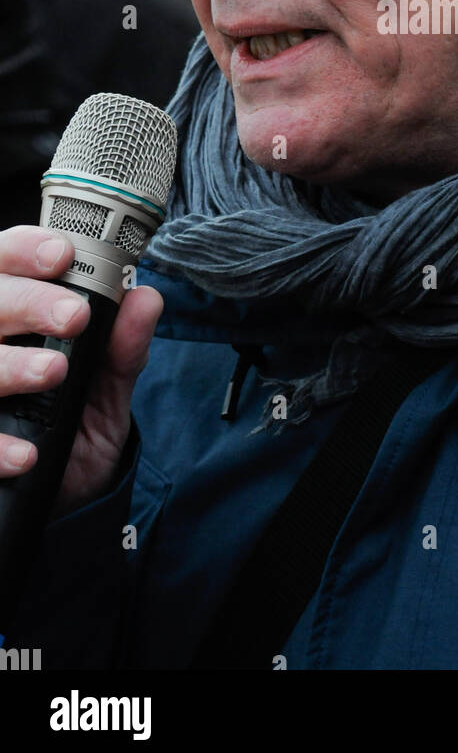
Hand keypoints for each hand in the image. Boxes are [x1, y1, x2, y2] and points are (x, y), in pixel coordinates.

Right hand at [0, 225, 161, 515]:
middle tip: (72, 316)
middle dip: (26, 300)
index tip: (62, 254)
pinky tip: (27, 454)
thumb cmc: (73, 431)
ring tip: (52, 371)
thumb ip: (123, 348)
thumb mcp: (106, 392)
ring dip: (9, 363)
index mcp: (15, 319)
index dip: (24, 249)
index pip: (3, 262)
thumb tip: (147, 298)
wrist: (56, 503)